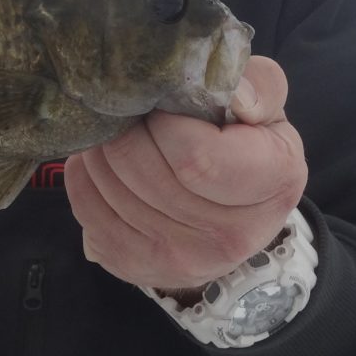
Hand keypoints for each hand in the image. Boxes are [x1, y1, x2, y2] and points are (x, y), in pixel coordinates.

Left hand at [64, 57, 306, 292]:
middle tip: (126, 111)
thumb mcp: (265, 103)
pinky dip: (83, 178)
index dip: (163, 123)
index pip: (195, 158)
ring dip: (100, 151)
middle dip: (125, 130)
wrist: (232, 205)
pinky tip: (99, 162)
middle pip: (143, 171)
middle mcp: (234, 236)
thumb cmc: (245, 139)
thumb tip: (237, 97)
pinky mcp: (140, 268)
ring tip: (112, 131)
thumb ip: (260, 86)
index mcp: (273, 182)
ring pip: (112, 190)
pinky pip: (88, 212)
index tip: (159, 104)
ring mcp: (185, 262)